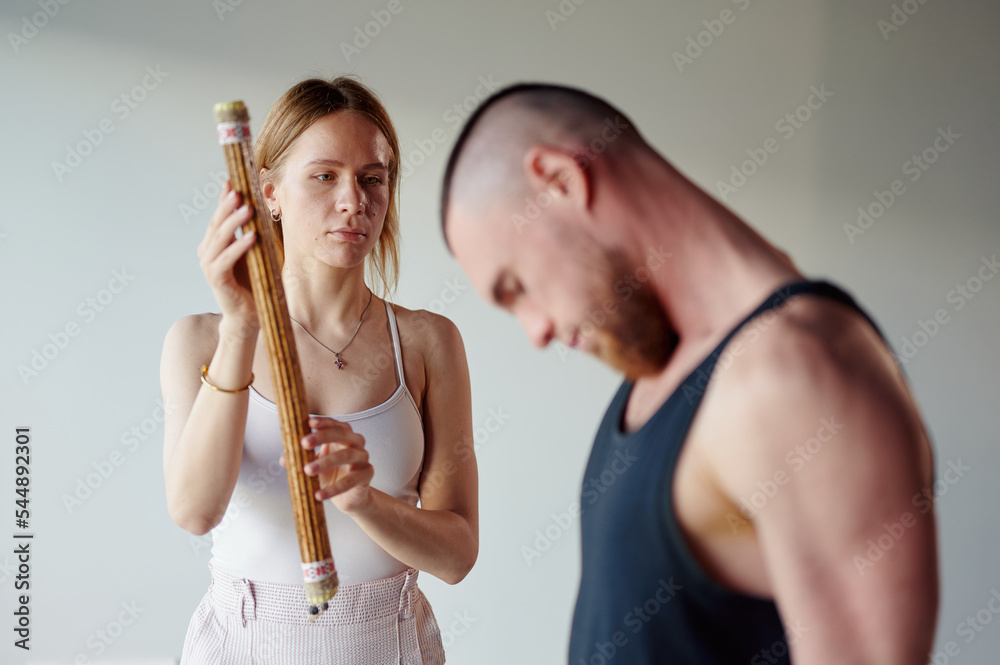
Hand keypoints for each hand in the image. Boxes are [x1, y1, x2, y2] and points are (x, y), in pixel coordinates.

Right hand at [196, 180, 257, 329]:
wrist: (251, 313)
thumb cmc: (254, 281)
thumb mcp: (255, 251)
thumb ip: (252, 231)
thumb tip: (257, 207)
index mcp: (214, 244)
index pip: (219, 217)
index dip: (224, 199)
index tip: (232, 181)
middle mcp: (207, 252)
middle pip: (217, 224)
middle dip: (227, 206)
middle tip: (239, 191)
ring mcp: (209, 265)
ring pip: (220, 239)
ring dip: (234, 222)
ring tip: (247, 209)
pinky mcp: (217, 279)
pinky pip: (227, 259)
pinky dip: (239, 247)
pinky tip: (251, 236)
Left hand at [298, 417, 373, 513]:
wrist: (348, 497)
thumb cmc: (332, 474)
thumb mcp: (314, 464)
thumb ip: (300, 459)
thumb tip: (283, 459)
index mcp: (344, 436)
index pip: (335, 424)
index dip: (323, 422)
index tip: (308, 422)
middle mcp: (356, 443)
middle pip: (342, 434)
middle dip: (322, 436)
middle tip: (304, 443)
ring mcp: (363, 458)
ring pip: (347, 455)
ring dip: (325, 462)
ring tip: (307, 470)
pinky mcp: (367, 475)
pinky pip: (351, 481)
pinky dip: (334, 489)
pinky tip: (319, 494)